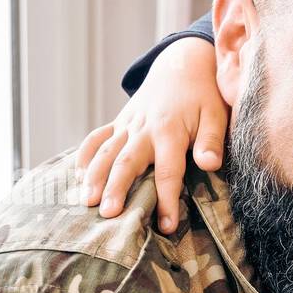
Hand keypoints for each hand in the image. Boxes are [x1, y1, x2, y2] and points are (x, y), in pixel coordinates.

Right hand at [76, 36, 224, 233]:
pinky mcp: (118, 122)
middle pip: (126, 163)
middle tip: (108, 214)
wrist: (182, 66)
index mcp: (169, 131)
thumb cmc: (204, 97)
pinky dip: (84, 156)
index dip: (167, 200)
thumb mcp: (216, 116)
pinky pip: (96, 138)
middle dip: (116, 189)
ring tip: (85, 201)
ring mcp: (127, 125)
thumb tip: (209, 164)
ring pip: (105, 153)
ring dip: (93, 177)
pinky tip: (76, 178)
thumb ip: (211, 141)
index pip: (168, 172)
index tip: (167, 226)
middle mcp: (143, 129)